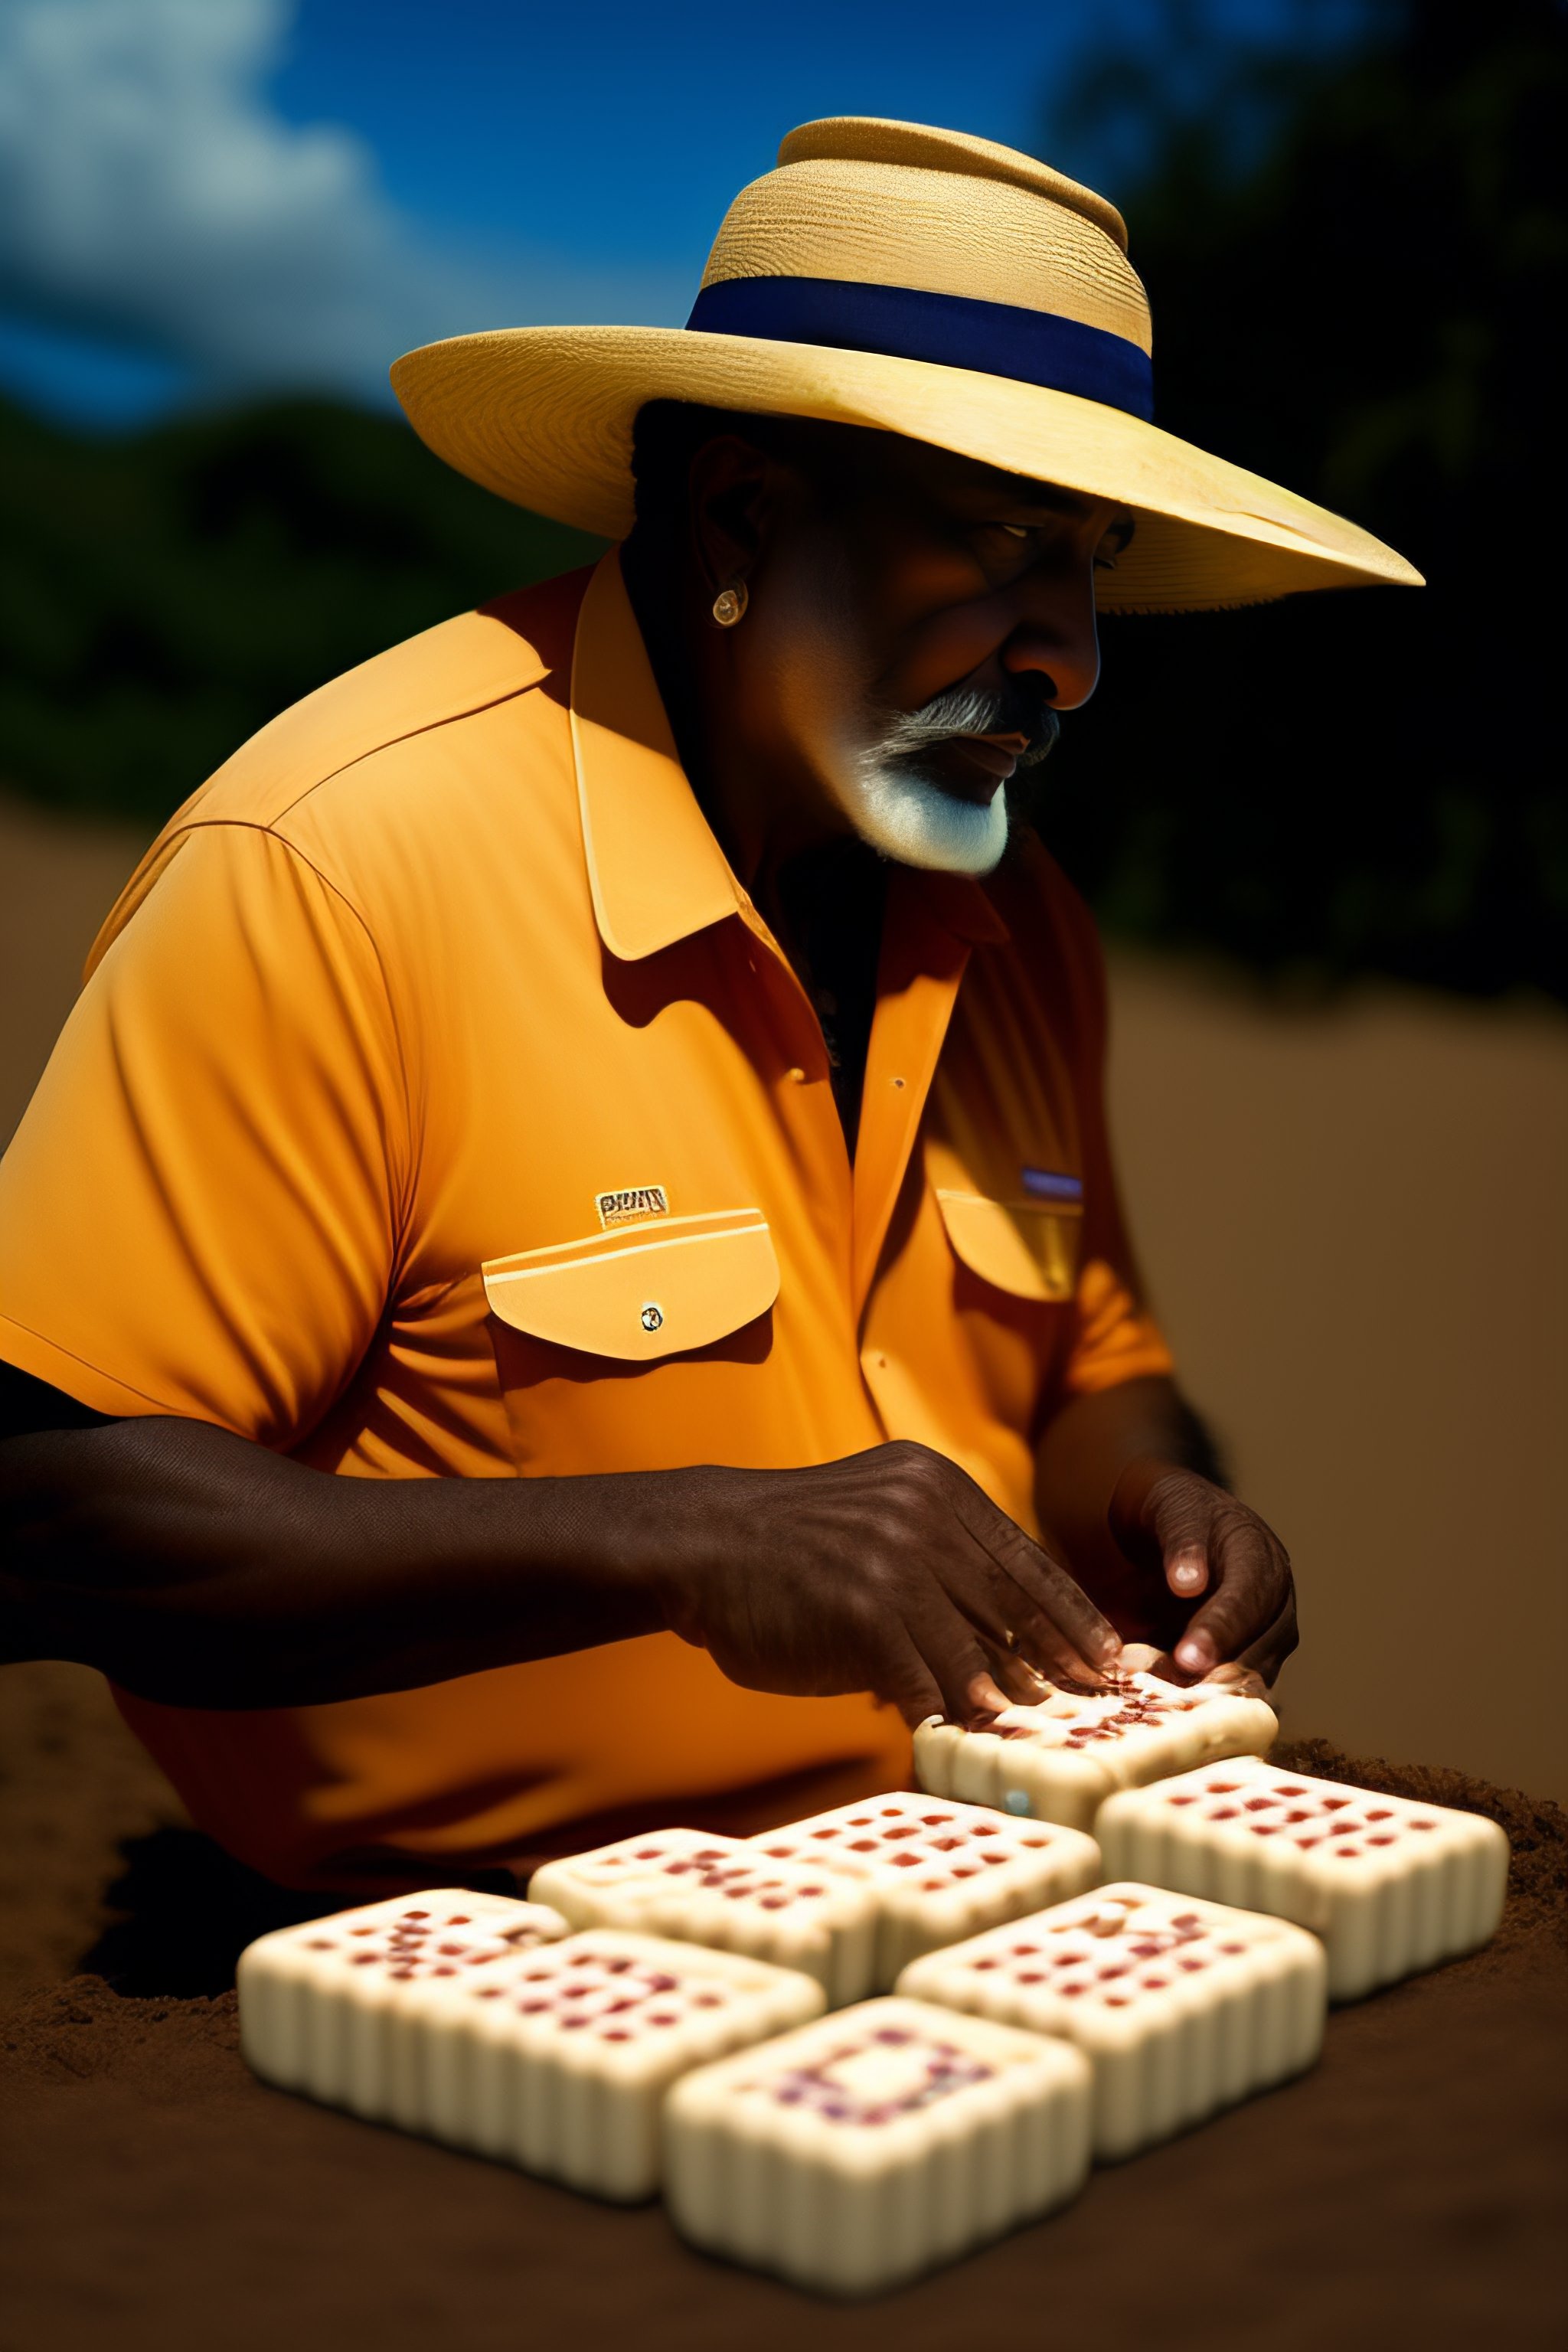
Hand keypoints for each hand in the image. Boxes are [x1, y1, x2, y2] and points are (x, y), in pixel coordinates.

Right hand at [652, 1441, 1123, 1727]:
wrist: (703, 1543)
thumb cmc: (790, 1544)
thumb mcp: (876, 1512)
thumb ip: (938, 1553)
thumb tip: (1008, 1629)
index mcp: (933, 1484)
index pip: (1023, 1555)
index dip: (1070, 1610)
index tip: (1107, 1650)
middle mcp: (922, 1512)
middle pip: (1013, 1598)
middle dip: (1062, 1653)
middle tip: (1100, 1694)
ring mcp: (894, 1559)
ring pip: (973, 1640)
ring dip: (1010, 1689)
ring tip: (1040, 1723)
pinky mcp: (863, 1609)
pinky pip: (923, 1672)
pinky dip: (948, 1704)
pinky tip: (969, 1727)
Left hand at [1107, 1459, 1296, 1686]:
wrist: (1174, 1526)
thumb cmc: (1174, 1510)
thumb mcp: (1174, 1508)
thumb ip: (1181, 1541)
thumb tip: (1188, 1585)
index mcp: (1262, 1559)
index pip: (1246, 1600)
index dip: (1219, 1631)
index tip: (1189, 1658)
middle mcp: (1275, 1603)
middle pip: (1257, 1649)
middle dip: (1215, 1674)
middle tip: (1170, 1696)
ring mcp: (1265, 1637)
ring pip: (1249, 1679)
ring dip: (1208, 1694)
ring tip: (1163, 1705)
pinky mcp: (1245, 1662)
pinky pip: (1233, 1691)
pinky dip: (1204, 1701)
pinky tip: (1168, 1710)